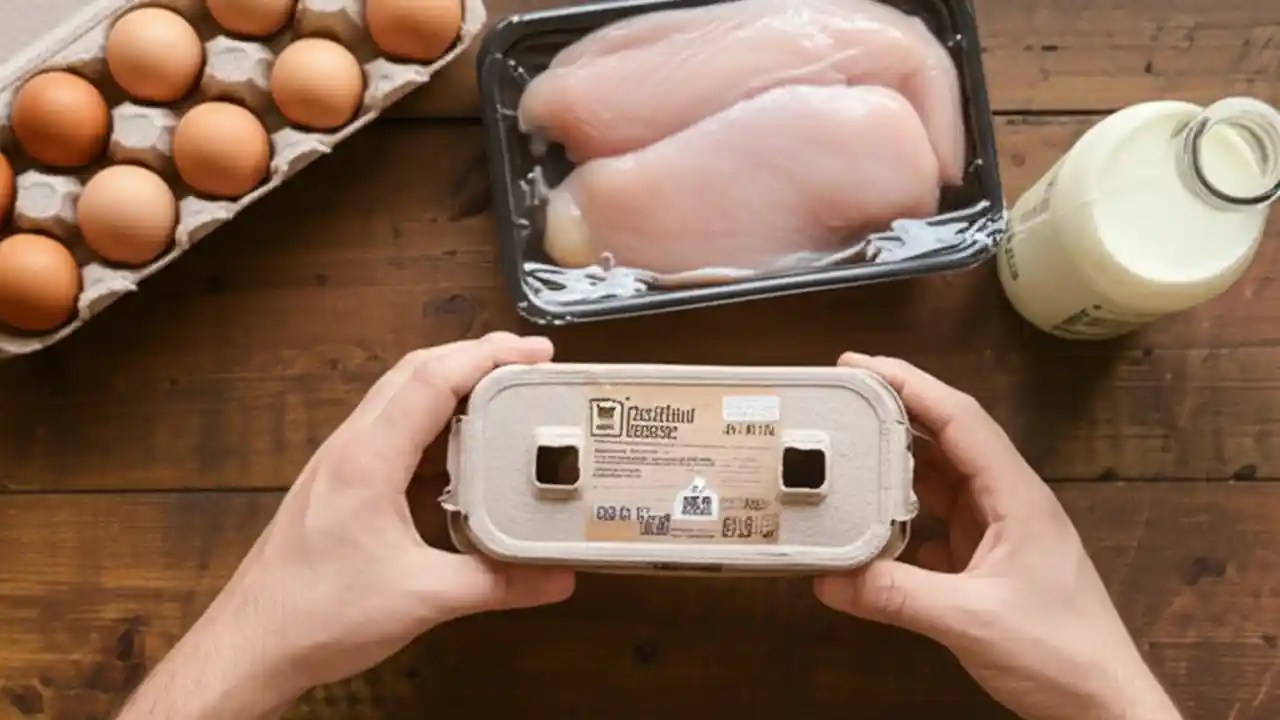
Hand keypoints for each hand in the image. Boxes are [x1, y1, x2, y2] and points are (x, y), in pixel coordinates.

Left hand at [119, 333, 574, 718]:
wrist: (252, 644)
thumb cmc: (318, 616)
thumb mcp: (422, 599)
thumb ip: (496, 584)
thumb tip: (558, 577)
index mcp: (368, 459)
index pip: (432, 378)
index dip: (489, 355)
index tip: (538, 352)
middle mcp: (351, 446)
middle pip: (416, 372)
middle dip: (476, 357)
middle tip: (532, 364)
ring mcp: (342, 463)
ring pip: (401, 398)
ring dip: (454, 386)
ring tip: (507, 397)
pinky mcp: (341, 483)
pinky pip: (394, 433)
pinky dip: (436, 425)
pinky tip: (466, 452)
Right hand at [815, 354, 1180, 719]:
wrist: (1103, 703)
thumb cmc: (1060, 652)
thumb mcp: (970, 620)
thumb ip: (896, 596)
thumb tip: (827, 579)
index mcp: (1016, 495)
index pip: (959, 418)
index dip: (909, 384)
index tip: (858, 365)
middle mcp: (1008, 501)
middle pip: (947, 438)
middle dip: (896, 412)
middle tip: (839, 398)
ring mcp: (999, 531)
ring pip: (940, 479)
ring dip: (895, 465)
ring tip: (844, 451)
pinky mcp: (988, 561)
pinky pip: (937, 522)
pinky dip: (901, 516)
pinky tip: (869, 525)